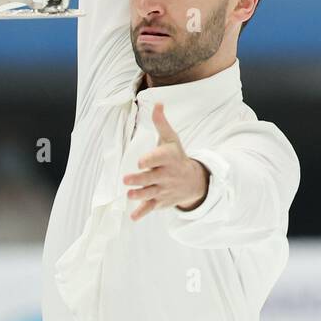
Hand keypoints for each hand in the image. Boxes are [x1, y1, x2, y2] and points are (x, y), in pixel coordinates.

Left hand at [122, 102, 209, 220]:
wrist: (194, 180)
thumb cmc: (177, 156)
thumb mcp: (171, 138)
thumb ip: (161, 122)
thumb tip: (157, 103)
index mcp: (168, 158)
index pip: (158, 158)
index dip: (150, 160)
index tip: (141, 162)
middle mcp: (166, 174)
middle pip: (151, 178)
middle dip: (139, 179)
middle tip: (126, 180)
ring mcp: (163, 189)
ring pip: (150, 193)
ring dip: (139, 195)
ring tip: (129, 195)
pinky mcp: (161, 201)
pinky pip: (151, 208)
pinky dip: (143, 213)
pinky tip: (133, 217)